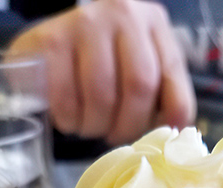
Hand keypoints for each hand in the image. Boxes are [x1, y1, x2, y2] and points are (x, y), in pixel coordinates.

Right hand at [6, 0, 195, 146]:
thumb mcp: (139, 68)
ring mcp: (87, 23)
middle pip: (139, 85)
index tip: (153, 137)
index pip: (173, 77)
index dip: (167, 117)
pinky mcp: (54, 38)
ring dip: (95, 126)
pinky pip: (67, 96)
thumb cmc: (101, 63)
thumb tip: (173, 133)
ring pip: (103, 94)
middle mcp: (125, 15)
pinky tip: (69, 120)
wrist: (48, 43)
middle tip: (114, 136)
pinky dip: (69, 120)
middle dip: (127, 126)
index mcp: (154, 24)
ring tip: (90, 127)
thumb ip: (160, 93)